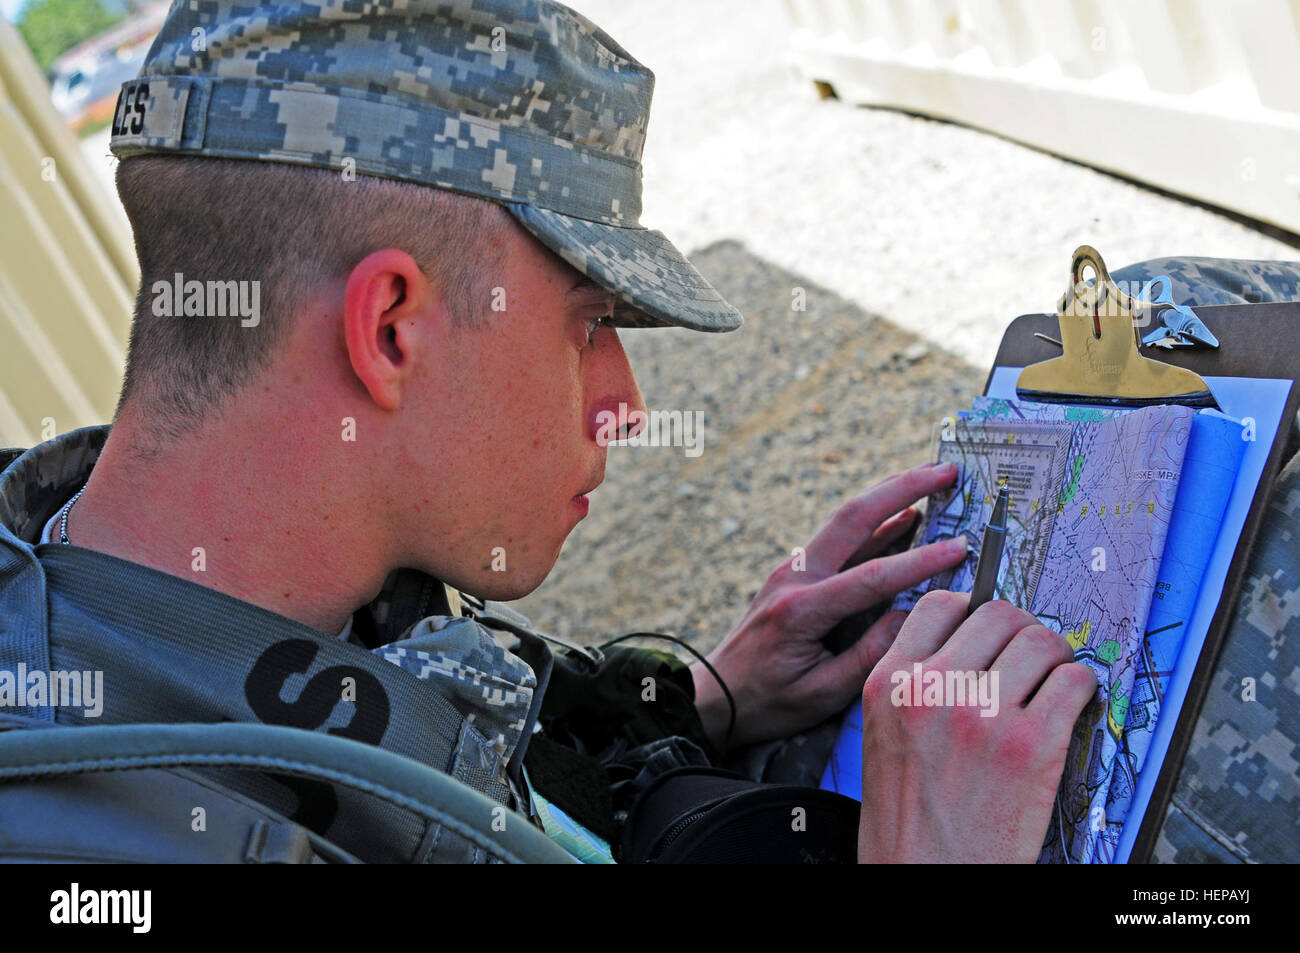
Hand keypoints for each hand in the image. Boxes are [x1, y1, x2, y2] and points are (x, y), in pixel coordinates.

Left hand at [690, 461, 969, 751]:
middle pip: (853, 518)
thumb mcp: (821, 695)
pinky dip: (875, 522)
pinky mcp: (797, 572)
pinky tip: (904, 514)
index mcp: (802, 609)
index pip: (871, 577)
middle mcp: (795, 576)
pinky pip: (840, 538)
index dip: (920, 562)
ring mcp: (793, 569)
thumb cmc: (767, 702)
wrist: (715, 695)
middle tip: (948, 471)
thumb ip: (870, 657)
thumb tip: (913, 618)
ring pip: (846, 520)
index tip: (961, 548)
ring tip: (932, 476)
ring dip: (890, 494)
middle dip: (903, 488)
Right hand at [857, 592, 1097, 862]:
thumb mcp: (884, 734)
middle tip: (1026, 659)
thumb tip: (964, 643)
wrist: (924, 878)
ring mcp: (984, 714)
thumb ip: (912, 684)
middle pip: (997, 613)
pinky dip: (1080, 688)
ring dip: (1054, 657)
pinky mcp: (1033, 744)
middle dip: (1018, 631)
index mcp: (890, 684)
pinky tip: (1067, 707)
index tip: (986, 630)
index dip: (971, 611)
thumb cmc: (906, 818)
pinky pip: (1074, 681)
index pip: (939, 605)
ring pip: (1041, 640)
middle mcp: (933, 688)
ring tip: (1049, 683)